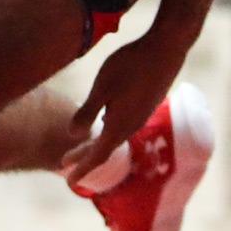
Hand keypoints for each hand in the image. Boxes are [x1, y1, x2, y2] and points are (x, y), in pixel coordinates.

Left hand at [60, 32, 190, 184]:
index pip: (98, 155)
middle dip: (85, 156)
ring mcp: (140, 115)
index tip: (69, 181)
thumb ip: (87, 112)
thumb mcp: (103, 86)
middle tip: (63, 163)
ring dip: (96, 143)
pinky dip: (108, 130)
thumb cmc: (131, 64)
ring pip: (115, 135)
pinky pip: (123, 125)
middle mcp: (131, 125)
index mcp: (119, 125)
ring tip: (80, 145)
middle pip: (105, 148)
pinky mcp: (145, 104)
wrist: (166, 48)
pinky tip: (104, 120)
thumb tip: (72, 135)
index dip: (82, 168)